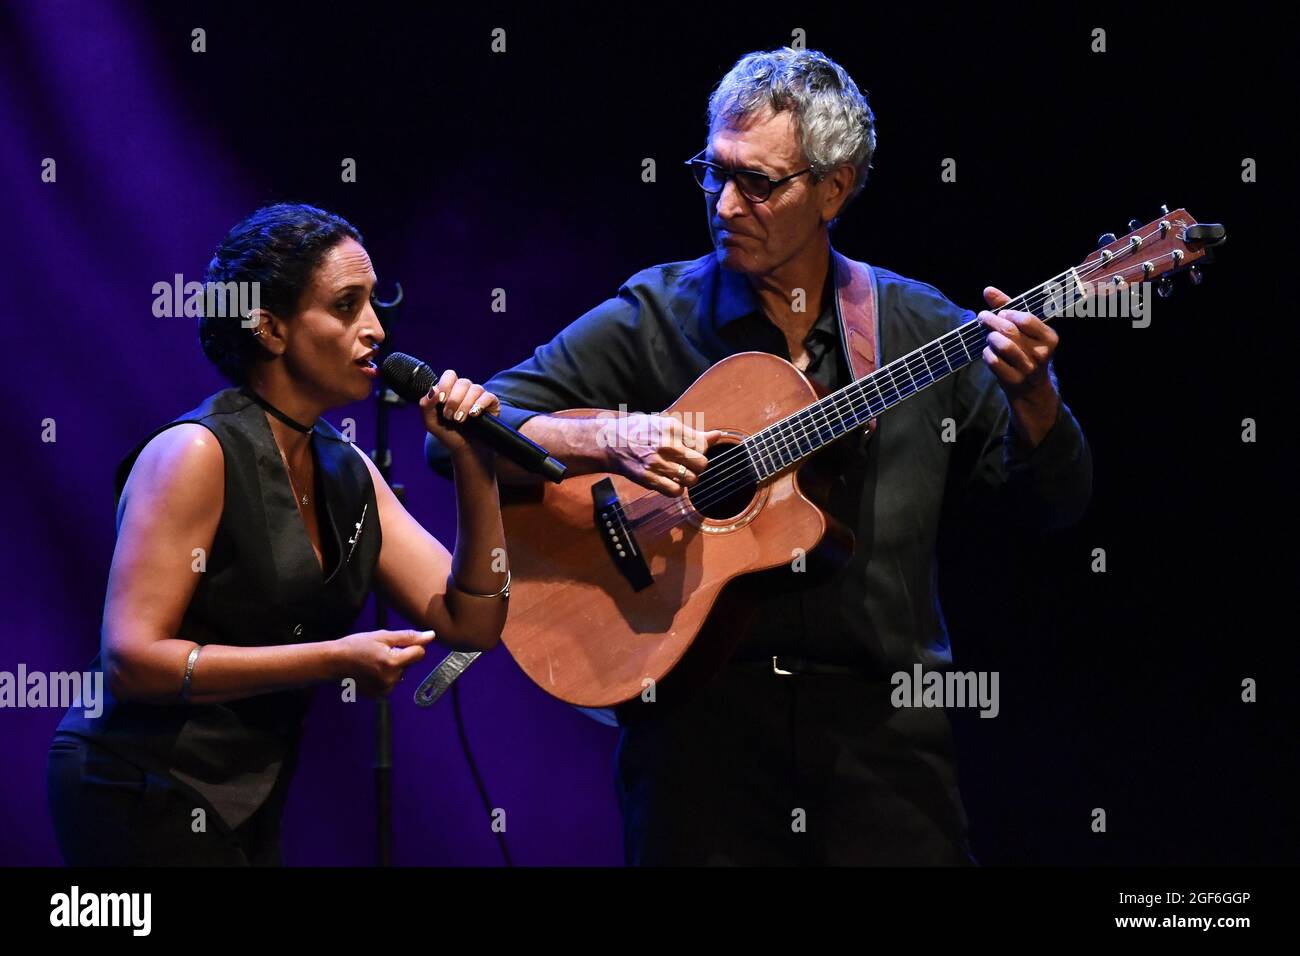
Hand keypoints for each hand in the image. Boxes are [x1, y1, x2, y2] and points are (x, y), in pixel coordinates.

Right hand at [332, 628, 434, 697]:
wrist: (334, 662)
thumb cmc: (357, 645)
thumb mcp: (383, 636)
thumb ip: (409, 637)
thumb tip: (431, 636)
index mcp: (393, 663)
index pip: (420, 653)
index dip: (410, 646)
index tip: (395, 644)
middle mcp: (391, 679)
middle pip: (410, 664)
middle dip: (400, 656)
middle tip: (380, 652)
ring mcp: (385, 690)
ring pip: (401, 674)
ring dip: (393, 667)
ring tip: (374, 662)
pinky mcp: (379, 696)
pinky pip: (392, 683)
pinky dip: (386, 677)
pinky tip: (372, 672)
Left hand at [420, 371, 500, 459]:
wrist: (465, 450)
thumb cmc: (448, 434)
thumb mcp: (430, 422)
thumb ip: (425, 405)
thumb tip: (433, 390)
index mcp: (451, 390)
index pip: (450, 375)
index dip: (445, 385)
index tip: (441, 400)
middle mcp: (466, 390)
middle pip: (462, 382)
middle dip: (454, 400)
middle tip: (449, 417)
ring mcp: (480, 396)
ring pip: (475, 389)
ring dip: (465, 405)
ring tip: (460, 420)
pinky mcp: (492, 404)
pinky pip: (488, 396)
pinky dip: (480, 405)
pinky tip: (474, 415)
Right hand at [601, 412, 722, 496]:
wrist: (609, 443)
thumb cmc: (638, 431)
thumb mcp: (664, 424)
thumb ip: (692, 433)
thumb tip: (717, 436)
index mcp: (672, 428)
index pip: (702, 445)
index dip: (700, 451)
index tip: (693, 452)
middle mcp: (666, 445)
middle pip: (701, 463)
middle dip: (698, 466)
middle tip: (688, 464)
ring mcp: (657, 463)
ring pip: (691, 479)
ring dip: (688, 479)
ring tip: (678, 473)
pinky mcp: (649, 478)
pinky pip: (675, 491)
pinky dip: (676, 489)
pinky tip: (670, 482)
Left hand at [978, 286, 1058, 397]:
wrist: (1030, 389)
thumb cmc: (1025, 351)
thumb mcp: (1023, 329)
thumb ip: (1007, 307)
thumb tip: (988, 290)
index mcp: (1050, 338)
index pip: (1027, 319)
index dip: (1009, 313)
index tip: (1001, 313)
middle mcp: (1042, 354)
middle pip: (1010, 331)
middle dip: (991, 321)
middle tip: (982, 317)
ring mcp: (1028, 369)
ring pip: (1002, 345)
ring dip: (990, 338)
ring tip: (989, 337)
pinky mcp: (1013, 380)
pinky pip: (993, 361)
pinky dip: (987, 353)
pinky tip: (989, 352)